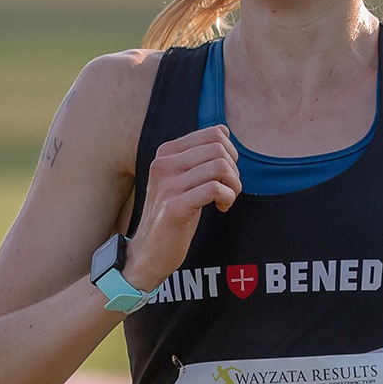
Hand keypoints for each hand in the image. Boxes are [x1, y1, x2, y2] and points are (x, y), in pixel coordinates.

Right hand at [122, 125, 240, 289]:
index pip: (214, 133)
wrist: (148, 251)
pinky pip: (215, 189)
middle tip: (228, 190)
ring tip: (226, 200)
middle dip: (234, 170)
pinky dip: (228, 198)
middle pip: (220, 149)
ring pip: (220, 167)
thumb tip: (224, 132)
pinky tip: (221, 208)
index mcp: (165, 152)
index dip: (231, 153)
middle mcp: (163, 164)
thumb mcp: (181, 178)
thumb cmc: (172, 213)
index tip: (225, 174)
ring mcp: (167, 185)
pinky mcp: (175, 207)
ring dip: (233, 185)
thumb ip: (198, 156)